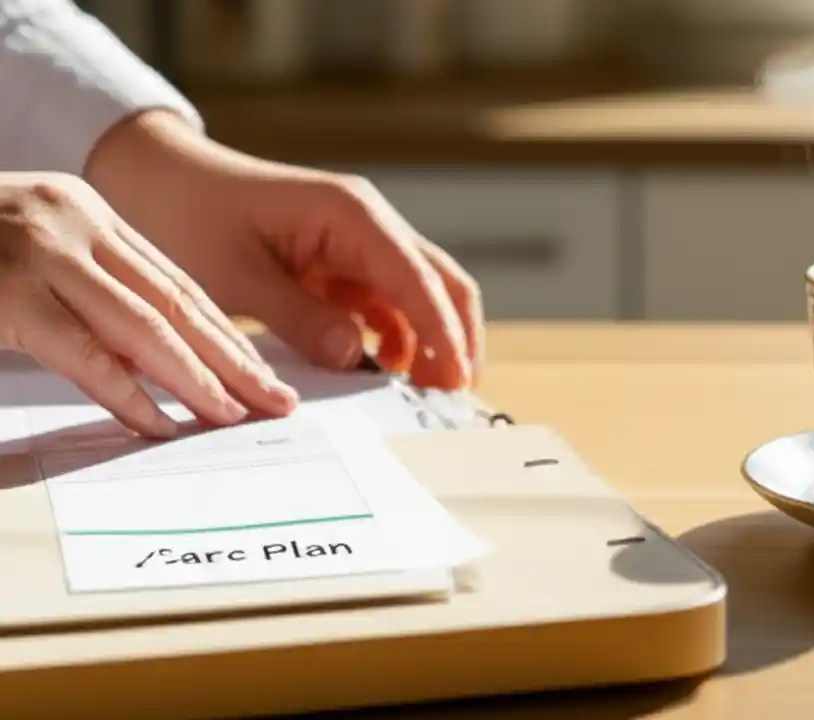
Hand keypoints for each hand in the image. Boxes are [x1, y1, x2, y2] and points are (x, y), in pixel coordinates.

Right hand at [0, 172, 297, 436]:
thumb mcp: (31, 260)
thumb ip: (90, 300)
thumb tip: (149, 363)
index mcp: (87, 211)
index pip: (176, 281)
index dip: (224, 333)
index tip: (260, 373)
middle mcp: (75, 222)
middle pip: (177, 302)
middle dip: (234, 359)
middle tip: (277, 400)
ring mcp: (43, 253)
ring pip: (146, 326)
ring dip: (199, 379)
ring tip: (235, 416)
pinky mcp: (10, 293)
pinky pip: (84, 354)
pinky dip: (129, 395)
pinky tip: (162, 424)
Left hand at [87, 112, 482, 389]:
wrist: (160, 180)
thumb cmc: (190, 215)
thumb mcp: (234, 274)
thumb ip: (298, 318)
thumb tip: (353, 357)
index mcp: (351, 213)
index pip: (417, 277)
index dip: (443, 331)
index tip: (455, 379)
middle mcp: (369, 224)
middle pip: (441, 282)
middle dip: (456, 338)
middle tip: (452, 395)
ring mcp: (361, 245)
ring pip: (421, 296)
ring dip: (431, 342)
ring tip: (420, 393)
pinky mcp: (346, 267)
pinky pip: (388, 305)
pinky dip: (397, 339)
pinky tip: (381, 370)